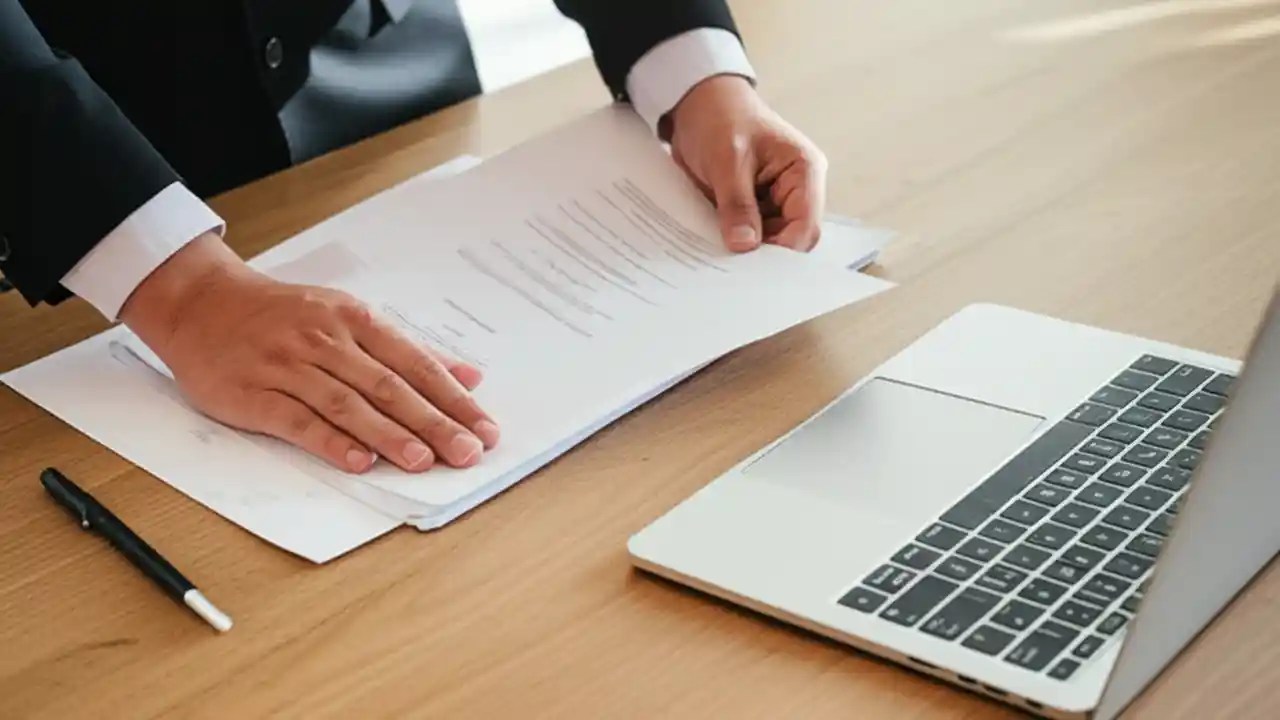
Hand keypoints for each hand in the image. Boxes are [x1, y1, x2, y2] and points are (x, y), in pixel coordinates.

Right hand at [120, 233, 498, 473]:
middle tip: (465, 452)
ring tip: (421, 461)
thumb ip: (409, 349)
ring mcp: (287, 367)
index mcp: (355, 320)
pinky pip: (297, 420)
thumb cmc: (283, 315)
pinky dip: (330, 441)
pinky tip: (358, 461)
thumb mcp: (349, 317)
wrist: (201, 303)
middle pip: (388, 386)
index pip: (414, 363)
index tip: (483, 428)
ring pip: (346, 404)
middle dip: (432, 421)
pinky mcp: (253, 394)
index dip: (452, 398)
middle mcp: (325, 340)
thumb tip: (469, 375)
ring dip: (388, 434)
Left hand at [667, 75, 827, 252]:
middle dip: (762, 253)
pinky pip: (747, 233)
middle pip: (789, 238)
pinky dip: (731, 240)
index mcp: (804, 171)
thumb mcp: (727, 160)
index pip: (805, 226)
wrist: (696, 103)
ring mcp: (773, 200)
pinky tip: (712, 245)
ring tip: (716, 255)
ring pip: (766, 241)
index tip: (752, 265)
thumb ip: (737, 203)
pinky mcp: (751, 207)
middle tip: (730, 267)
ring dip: (743, 249)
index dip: (782, 250)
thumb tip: (744, 245)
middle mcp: (795, 190)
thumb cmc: (720, 117)